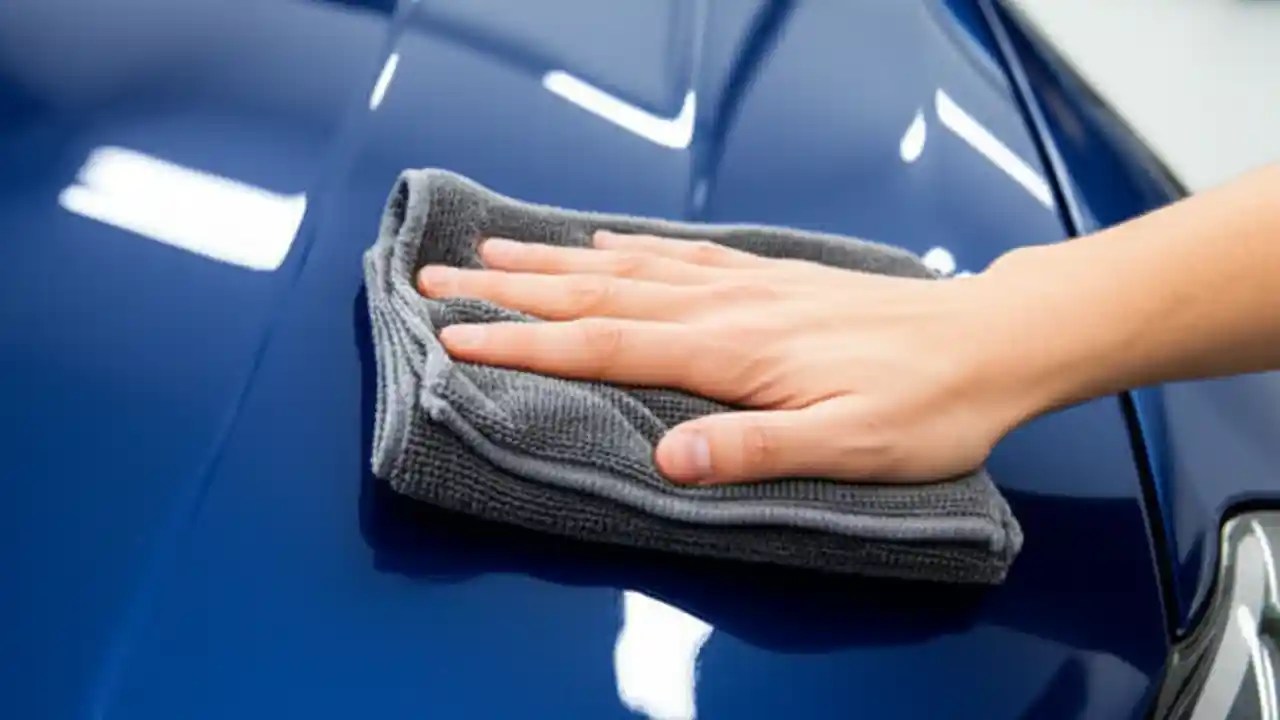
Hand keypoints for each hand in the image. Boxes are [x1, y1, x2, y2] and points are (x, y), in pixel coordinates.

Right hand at [417, 231, 1045, 484]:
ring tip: (493, 253)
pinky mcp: (767, 278)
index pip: (605, 343)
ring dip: (553, 260)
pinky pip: (678, 253)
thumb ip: (755, 450)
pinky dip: (626, 246)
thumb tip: (667, 461)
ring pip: (627, 263)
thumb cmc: (926, 404)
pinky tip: (603, 240)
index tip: (454, 338)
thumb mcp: (851, 446)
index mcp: (732, 349)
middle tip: (439, 280)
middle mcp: (725, 305)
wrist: (989, 341)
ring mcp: (744, 284)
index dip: (524, 344)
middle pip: (596, 291)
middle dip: (511, 290)